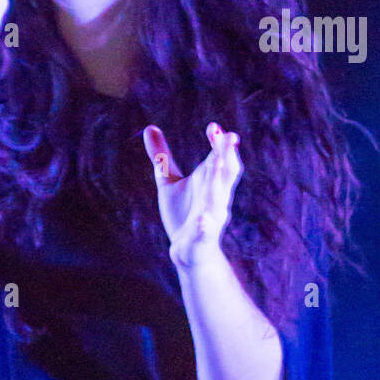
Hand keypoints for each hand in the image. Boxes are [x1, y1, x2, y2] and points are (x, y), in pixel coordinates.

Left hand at [143, 122, 243, 269]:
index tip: (213, 126)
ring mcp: (211, 217)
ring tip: (217, 162)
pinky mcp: (202, 237)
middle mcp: (215, 196)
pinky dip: (205, 225)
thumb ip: (162, 156)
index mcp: (210, 182)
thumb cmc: (183, 214)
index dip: (219, 143)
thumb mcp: (169, 182)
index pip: (219, 158)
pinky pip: (205, 230)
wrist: (188, 253)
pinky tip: (202, 220)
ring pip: (218, 198)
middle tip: (229, 135)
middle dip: (226, 155)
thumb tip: (149, 127)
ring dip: (218, 181)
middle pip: (225, 173)